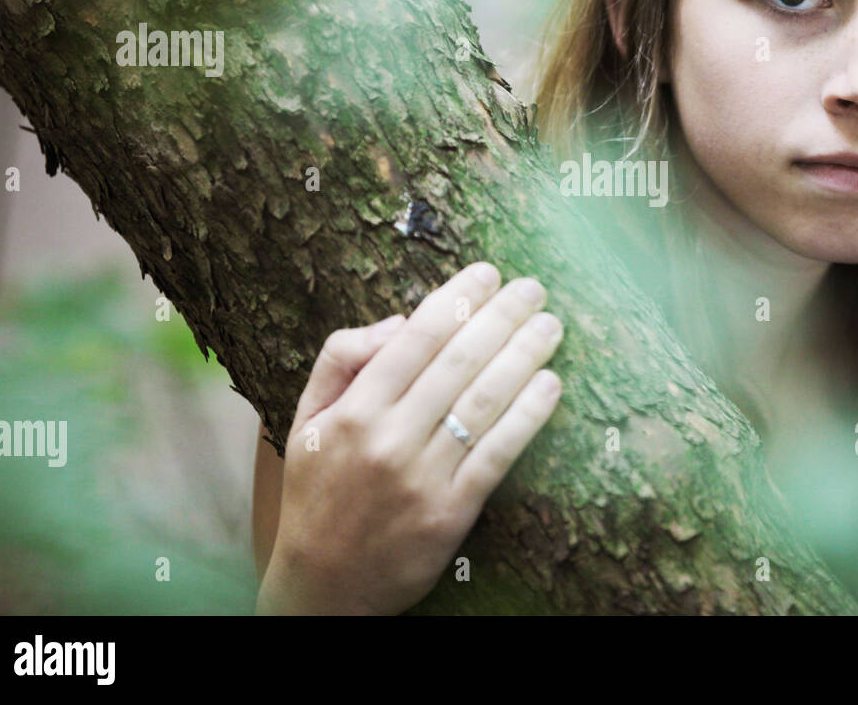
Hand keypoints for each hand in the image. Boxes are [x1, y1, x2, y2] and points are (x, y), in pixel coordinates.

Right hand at [256, 262, 564, 614]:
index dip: (456, 299)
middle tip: (533, 289)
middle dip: (501, 317)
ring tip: (550, 325)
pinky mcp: (451, 513)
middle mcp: (388, 439)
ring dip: (524, 356)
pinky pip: (498, 453)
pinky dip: (528, 415)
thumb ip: (342, 359)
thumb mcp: (306, 417)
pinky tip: (550, 383)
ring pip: (483, 402)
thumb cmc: (318, 491)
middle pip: (458, 362)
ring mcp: (423, 477)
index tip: (487, 272)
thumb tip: (401, 322)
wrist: (323, 585)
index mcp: (353, 410)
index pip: (415, 339)